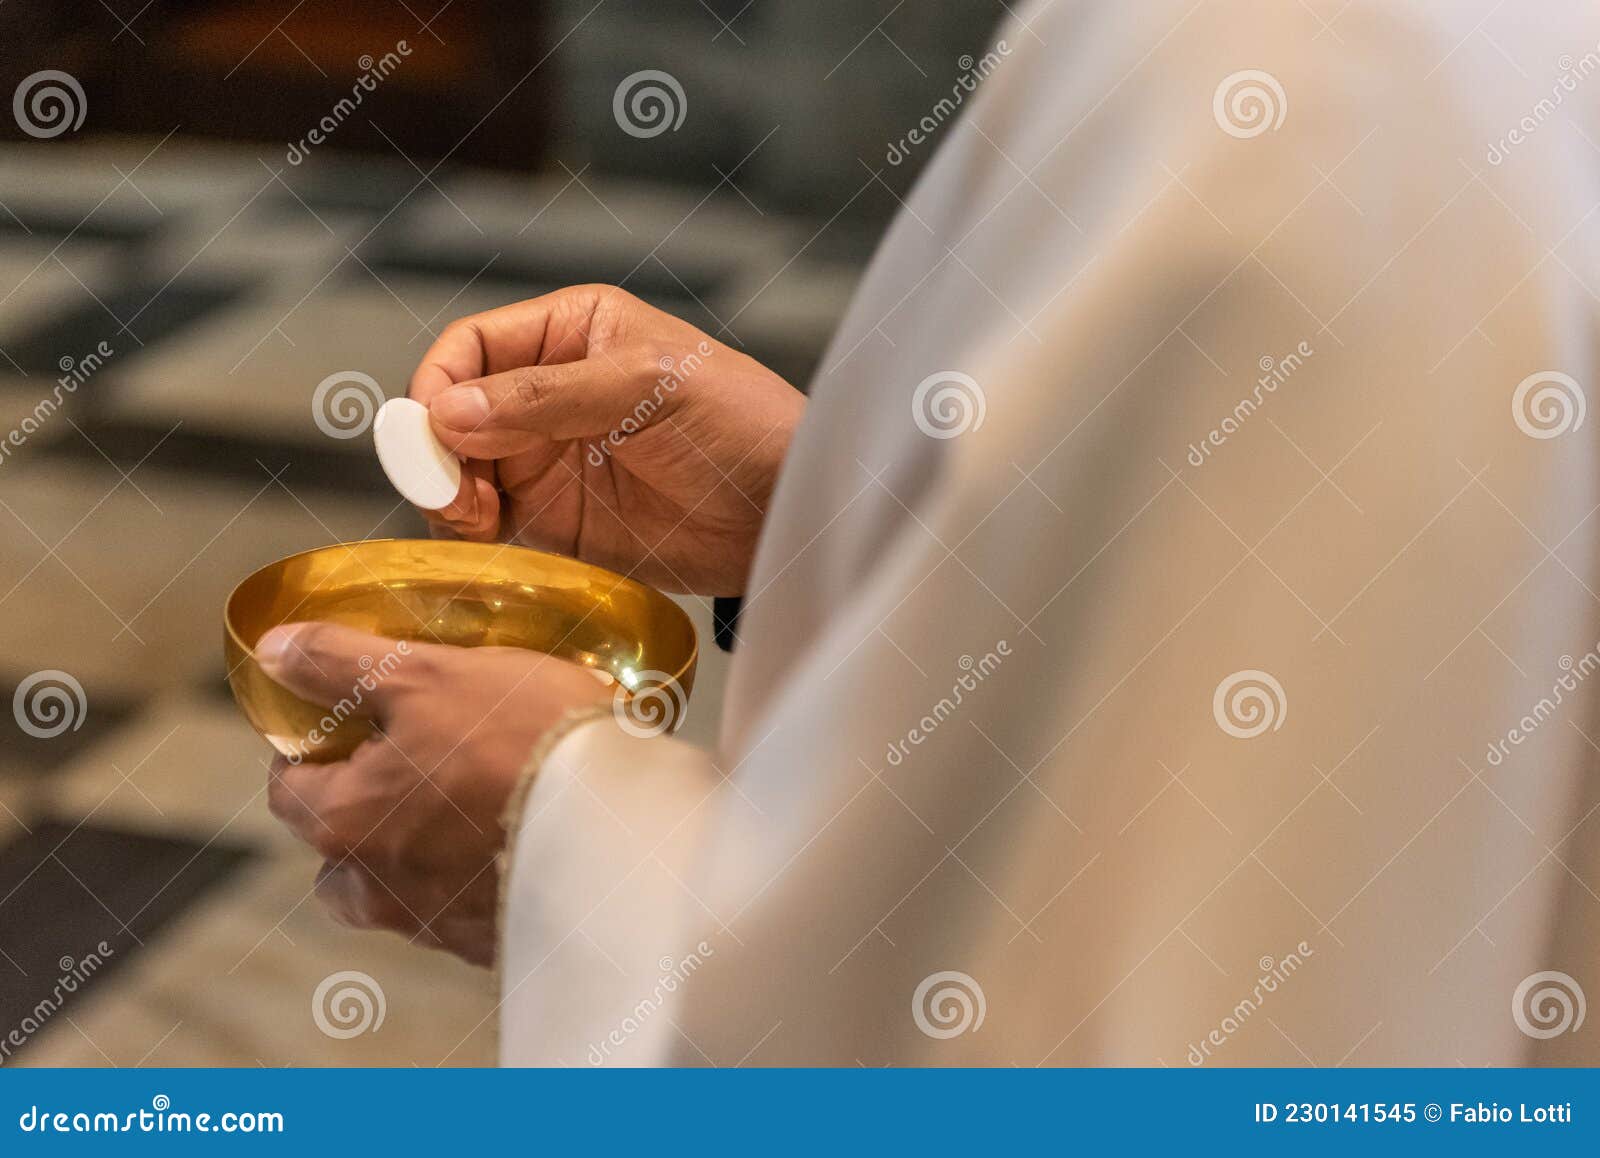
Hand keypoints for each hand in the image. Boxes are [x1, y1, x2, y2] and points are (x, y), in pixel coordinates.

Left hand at [255, 622, 610, 965]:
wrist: (622, 821)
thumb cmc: (519, 737)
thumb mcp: (427, 674)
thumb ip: (341, 663)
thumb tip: (274, 650)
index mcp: (343, 824)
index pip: (287, 790)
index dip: (313, 750)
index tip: (354, 724)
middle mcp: (378, 890)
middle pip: (339, 857)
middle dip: (362, 817)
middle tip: (419, 767)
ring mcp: (438, 927)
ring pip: (400, 890)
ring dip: (420, 854)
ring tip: (477, 804)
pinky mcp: (497, 945)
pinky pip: (466, 910)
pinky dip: (477, 878)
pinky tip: (520, 837)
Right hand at [409, 284, 804, 594]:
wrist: (785, 510)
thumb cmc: (739, 424)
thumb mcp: (645, 388)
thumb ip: (546, 397)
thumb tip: (448, 413)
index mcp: (570, 334)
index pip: (472, 347)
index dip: (440, 385)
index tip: (433, 431)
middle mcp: (547, 393)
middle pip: (453, 413)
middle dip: (436, 449)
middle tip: (454, 491)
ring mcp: (549, 458)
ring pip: (460, 470)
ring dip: (449, 494)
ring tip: (475, 518)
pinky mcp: (558, 520)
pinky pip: (490, 522)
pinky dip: (471, 531)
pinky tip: (486, 538)